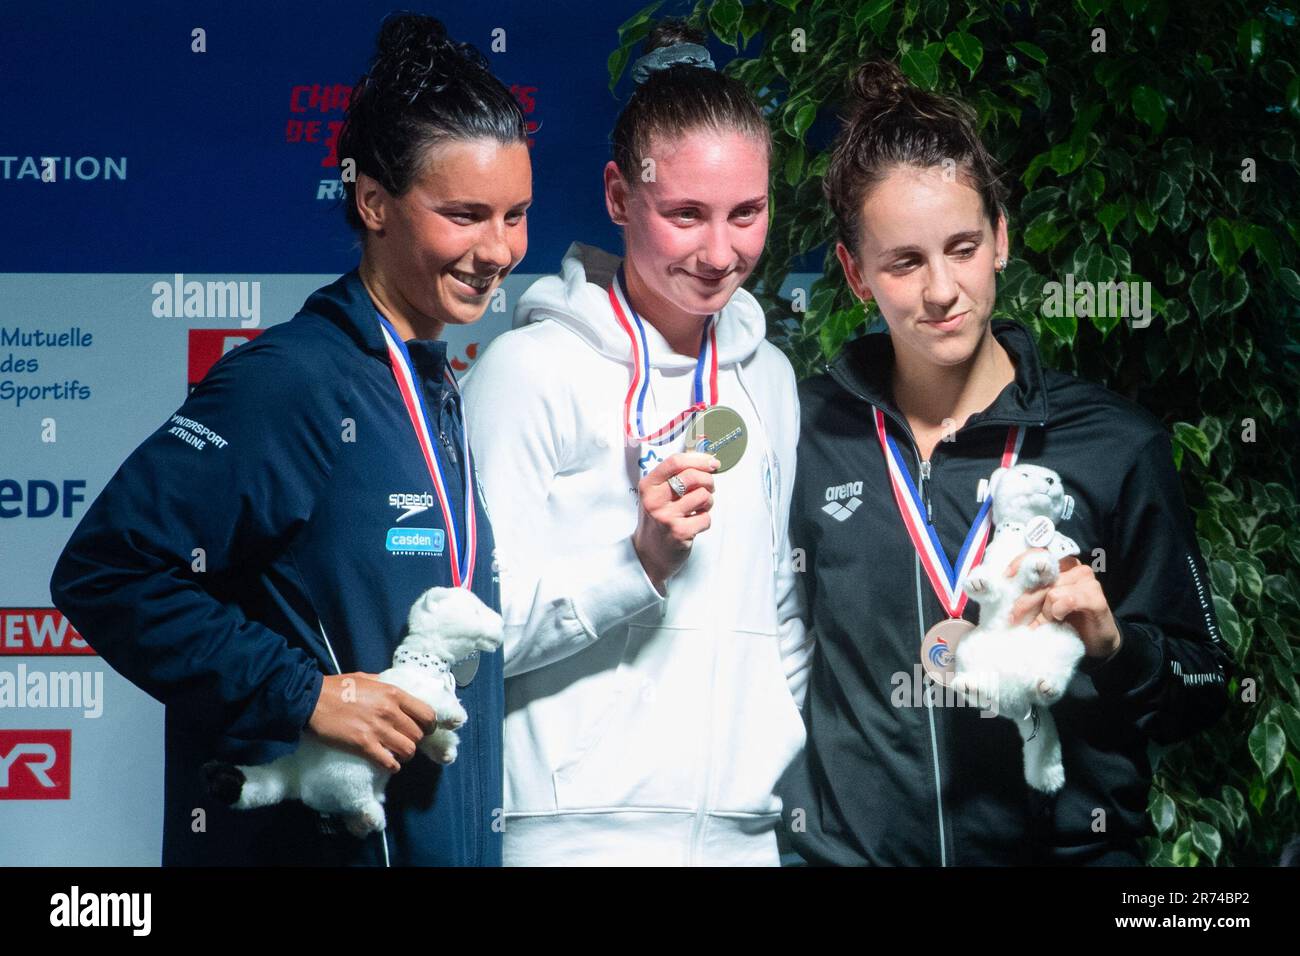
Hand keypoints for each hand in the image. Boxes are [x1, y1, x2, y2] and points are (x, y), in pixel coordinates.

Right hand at [307, 672, 435, 772]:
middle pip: (418, 735)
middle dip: (415, 741)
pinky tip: (387, 763)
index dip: (429, 725)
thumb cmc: (336, 687)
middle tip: (405, 741)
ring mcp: (378, 729)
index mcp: (393, 693)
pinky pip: (389, 763)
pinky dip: (391, 766)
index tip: (424, 729)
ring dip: (404, 755)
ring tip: (396, 754)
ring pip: (408, 750)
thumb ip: (384, 685)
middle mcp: (390, 711)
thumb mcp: (366, 678)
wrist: (311, 700)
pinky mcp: (364, 745)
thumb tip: (394, 692)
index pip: (427, 713)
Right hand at [632, 451, 719, 592]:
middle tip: (709, 488)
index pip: (675, 461)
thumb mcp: (657, 495)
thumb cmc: (657, 520)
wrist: (648, 555)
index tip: (712, 463)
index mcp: (648, 485)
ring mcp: (666, 516)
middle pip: (691, 476)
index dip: (698, 459)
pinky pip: (706, 517)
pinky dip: (705, 520)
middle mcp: (654, 500)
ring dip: (708, 502)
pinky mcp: (679, 532)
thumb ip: (675, 477)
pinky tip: (695, 524)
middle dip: (708, 480)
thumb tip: (705, 460)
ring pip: (703, 495)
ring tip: (699, 508)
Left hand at [1006, 552, 1121, 658]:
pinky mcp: (1096, 597)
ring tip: (1046, 622)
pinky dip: (1059, 611)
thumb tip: (1005, 593)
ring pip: (1052, 591)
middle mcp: (1075, 568)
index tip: (1006, 576)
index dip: (1021, 562)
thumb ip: (1030, 593)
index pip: (1039, 553)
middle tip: (1013, 618)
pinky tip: (1060, 617)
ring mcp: (1087, 581)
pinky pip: (1067, 600)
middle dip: (1024, 600)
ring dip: (1044, 611)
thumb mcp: (1042, 605)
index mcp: (1061, 565)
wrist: (1094, 642)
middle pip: (1041, 577)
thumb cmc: (1066, 620)